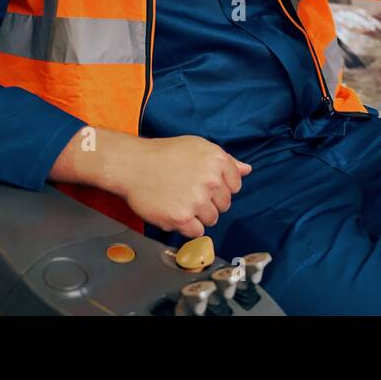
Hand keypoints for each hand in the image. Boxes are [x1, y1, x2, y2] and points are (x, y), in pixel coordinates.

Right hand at [115, 136, 251, 237]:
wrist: (132, 165)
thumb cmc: (164, 154)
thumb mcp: (198, 147)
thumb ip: (225, 161)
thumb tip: (247, 170)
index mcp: (217, 161)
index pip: (236, 186)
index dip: (221, 188)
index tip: (205, 185)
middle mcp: (211, 180)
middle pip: (225, 204)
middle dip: (210, 202)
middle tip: (189, 193)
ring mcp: (197, 200)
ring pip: (212, 219)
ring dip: (199, 216)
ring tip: (181, 202)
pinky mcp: (182, 218)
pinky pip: (197, 232)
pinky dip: (187, 227)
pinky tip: (175, 212)